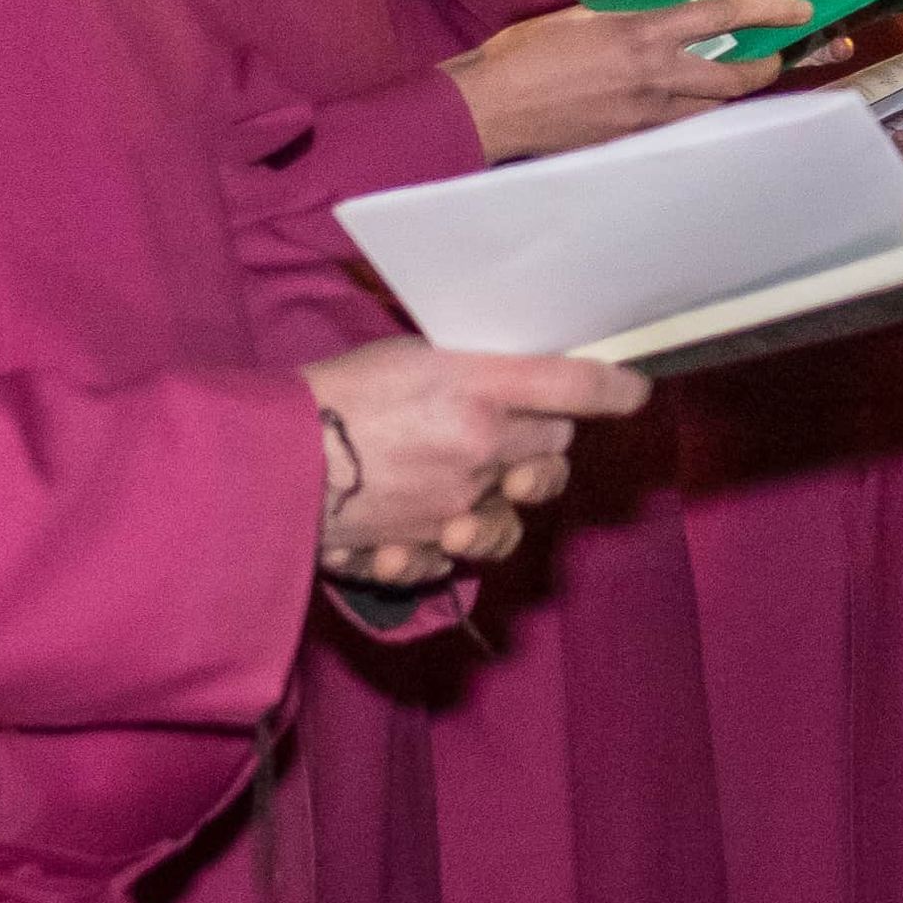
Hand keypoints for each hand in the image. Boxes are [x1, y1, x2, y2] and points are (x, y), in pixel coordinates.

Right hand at [311, 342, 636, 568]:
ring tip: (482, 481)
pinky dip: (457, 538)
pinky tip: (435, 525)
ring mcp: (461, 502)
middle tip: (520, 426)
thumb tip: (513, 368)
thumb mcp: (406, 355)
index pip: (575, 385)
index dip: (615, 388)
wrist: (268, 463)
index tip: (633, 391)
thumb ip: (468, 367)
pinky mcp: (433, 544)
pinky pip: (471, 547)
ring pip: (524, 503)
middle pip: (555, 446)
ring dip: (513, 492)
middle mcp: (482, 446)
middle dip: (546, 437)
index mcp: (478, 387)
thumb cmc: (330, 396)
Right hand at [452, 4, 781, 163]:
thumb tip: (641, 22)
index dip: (767, 10)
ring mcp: (646, 117)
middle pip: (734, 79)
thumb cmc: (521, 56)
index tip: (800, 9)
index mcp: (641, 35)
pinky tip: (685, 114)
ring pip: (711, 111)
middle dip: (763, 69)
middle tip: (774, 59)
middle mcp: (655, 77)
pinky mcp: (629, 144)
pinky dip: (689, 121)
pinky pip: (676, 132)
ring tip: (735, 88)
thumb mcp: (575, 19)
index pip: (720, 15)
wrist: (489, 109)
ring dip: (729, 99)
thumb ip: (618, 20)